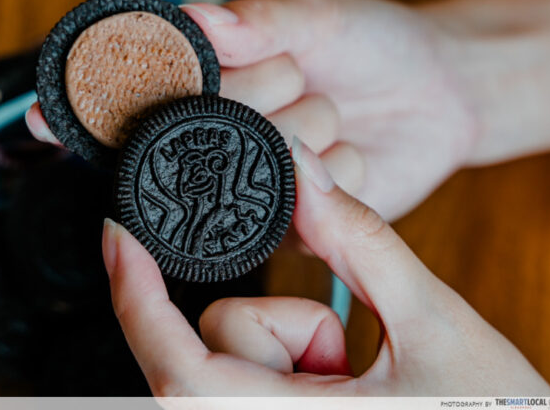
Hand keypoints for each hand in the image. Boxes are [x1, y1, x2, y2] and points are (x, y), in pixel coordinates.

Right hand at [26, 0, 476, 220]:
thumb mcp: (317, 14)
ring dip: (309, 132)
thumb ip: (258, 21)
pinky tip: (349, 151)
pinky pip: (300, 199)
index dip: (87, 105)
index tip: (38, 114)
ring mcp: (250, 179)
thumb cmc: (371, 41)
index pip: (136, 96)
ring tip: (333, 109)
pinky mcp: (289, 219)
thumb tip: (197, 20)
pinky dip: (336, 171)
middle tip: (299, 73)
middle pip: (200, 126)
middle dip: (261, 95)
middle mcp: (219, 132)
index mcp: (210, 80)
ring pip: (257, 162)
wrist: (442, 91)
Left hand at [101, 137, 549, 396]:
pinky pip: (264, 366)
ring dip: (300, 341)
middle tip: (351, 351)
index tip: (116, 231)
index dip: (133, 293)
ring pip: (243, 347)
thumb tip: (303, 170)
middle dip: (284, 320)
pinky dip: (302, 355)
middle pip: (221, 337)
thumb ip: (360, 243)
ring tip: (363, 372)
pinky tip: (351, 379)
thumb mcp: (433, 325)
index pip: (174, 363)